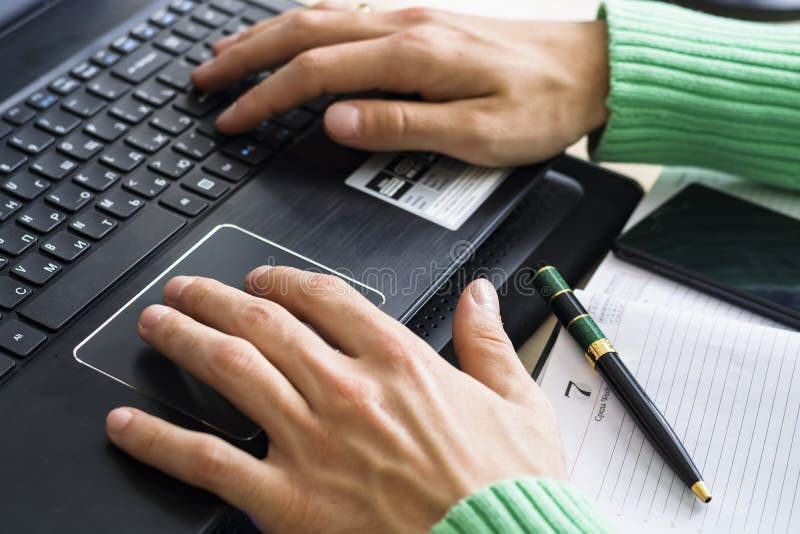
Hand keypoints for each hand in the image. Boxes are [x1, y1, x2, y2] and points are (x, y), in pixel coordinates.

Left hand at [106, 268, 565, 532]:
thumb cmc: (507, 489)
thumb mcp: (518, 402)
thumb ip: (488, 340)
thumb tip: (480, 293)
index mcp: (399, 362)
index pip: (324, 298)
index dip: (283, 281)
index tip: (262, 280)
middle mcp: (347, 391)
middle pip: (263, 324)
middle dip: (215, 299)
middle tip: (185, 291)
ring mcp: (312, 443)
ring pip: (230, 371)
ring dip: (184, 340)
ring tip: (155, 325)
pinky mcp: (289, 501)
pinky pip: (207, 462)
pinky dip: (159, 440)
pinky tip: (128, 425)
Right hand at [191, 2, 608, 165]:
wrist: (593, 70)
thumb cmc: (543, 105)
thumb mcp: (476, 134)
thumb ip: (402, 126)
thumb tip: (336, 122)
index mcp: (412, 56)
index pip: (314, 73)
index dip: (263, 97)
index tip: (229, 120)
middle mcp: (405, 26)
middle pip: (302, 31)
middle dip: (245, 56)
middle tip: (203, 79)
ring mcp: (413, 18)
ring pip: (320, 16)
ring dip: (267, 34)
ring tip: (228, 54)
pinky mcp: (424, 23)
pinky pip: (348, 13)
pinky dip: (306, 24)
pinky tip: (294, 33)